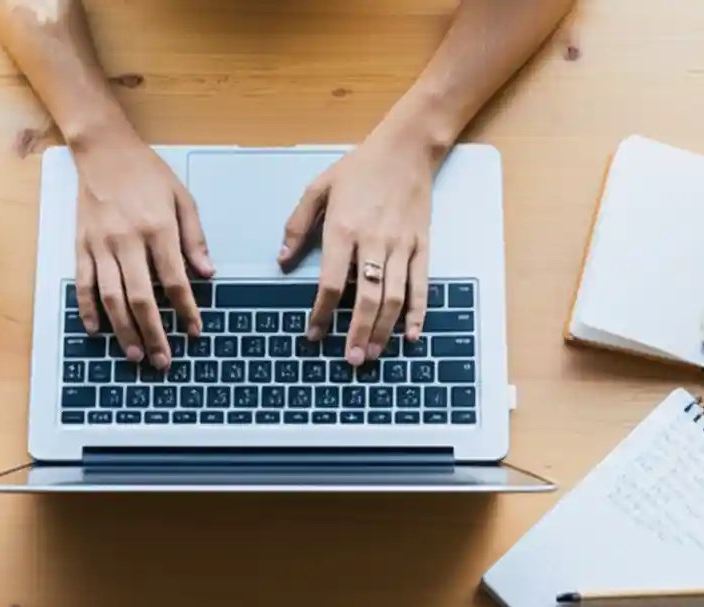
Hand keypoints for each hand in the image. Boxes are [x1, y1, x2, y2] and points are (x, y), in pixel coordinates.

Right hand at [73, 133, 213, 368]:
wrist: (103, 150)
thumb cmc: (147, 173)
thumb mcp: (182, 198)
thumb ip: (194, 238)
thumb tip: (207, 274)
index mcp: (157, 227)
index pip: (174, 280)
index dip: (186, 309)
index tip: (195, 331)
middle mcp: (127, 240)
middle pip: (141, 297)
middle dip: (154, 333)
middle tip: (163, 360)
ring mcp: (100, 244)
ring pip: (111, 297)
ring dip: (123, 330)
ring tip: (135, 354)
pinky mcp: (81, 245)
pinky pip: (83, 284)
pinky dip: (88, 309)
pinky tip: (97, 331)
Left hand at [279, 120, 441, 365]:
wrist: (406, 149)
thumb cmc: (358, 168)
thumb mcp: (317, 188)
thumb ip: (297, 225)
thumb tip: (281, 260)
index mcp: (343, 229)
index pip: (331, 282)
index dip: (321, 312)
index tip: (313, 335)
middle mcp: (373, 241)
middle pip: (366, 298)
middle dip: (357, 333)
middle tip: (350, 360)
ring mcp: (401, 246)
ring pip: (393, 297)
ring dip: (383, 330)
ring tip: (372, 354)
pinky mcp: (422, 246)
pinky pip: (420, 285)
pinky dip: (417, 313)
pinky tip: (410, 336)